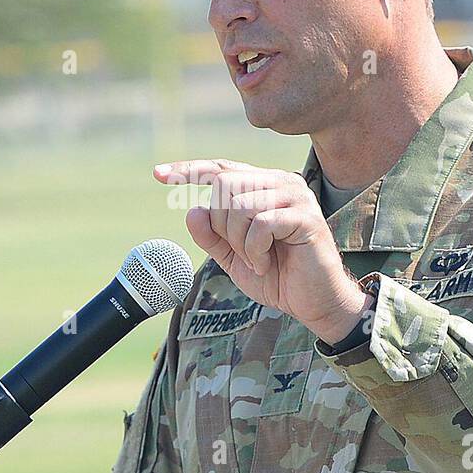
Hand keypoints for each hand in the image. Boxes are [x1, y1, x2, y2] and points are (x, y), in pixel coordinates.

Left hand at [154, 159, 368, 343]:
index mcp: (264, 186)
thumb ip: (212, 235)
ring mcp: (296, 197)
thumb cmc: (277, 276)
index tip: (157, 173)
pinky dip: (254, 250)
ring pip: (239, 205)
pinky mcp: (306, 216)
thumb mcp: (233, 256)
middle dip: (222, 226)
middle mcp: (281, 183)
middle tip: (241, 252)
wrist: (314, 302)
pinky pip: (261, 224)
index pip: (220, 169)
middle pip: (224, 185)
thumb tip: (192, 210)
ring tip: (257, 260)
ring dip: (239, 242)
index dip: (189, 170)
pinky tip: (265, 263)